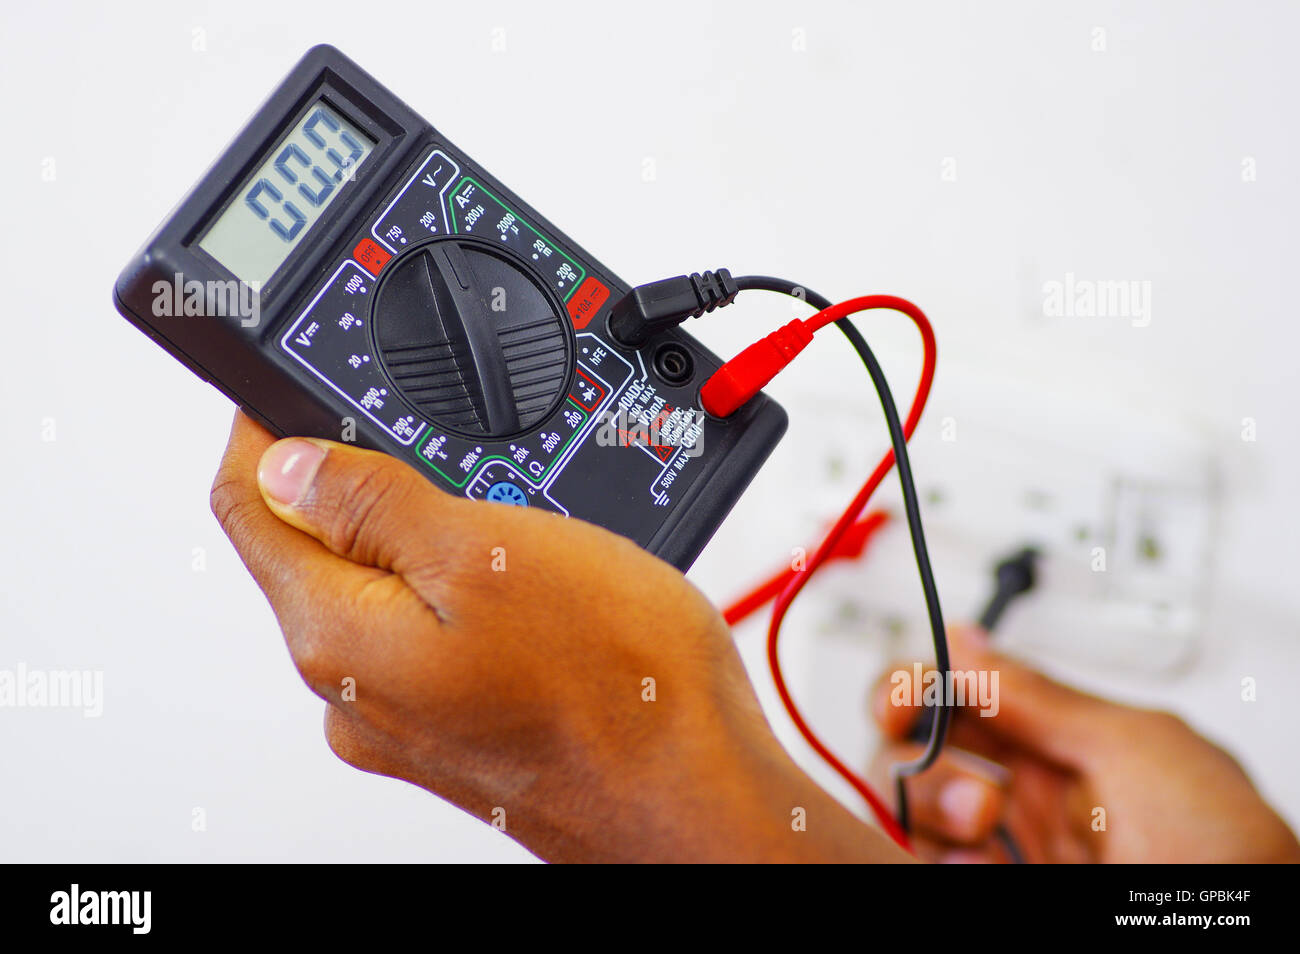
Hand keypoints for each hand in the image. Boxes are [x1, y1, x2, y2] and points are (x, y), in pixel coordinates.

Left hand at [210, 411, 908, 862]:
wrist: (695, 791)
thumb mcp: (486, 553)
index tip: (301, 387)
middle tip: (438, 442)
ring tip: (503, 509)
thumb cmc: (615, 689)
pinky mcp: (458, 726)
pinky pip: (431, 631)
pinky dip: (461, 586)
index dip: (265, 428)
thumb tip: (291, 463)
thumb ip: (372, 504)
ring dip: (423, 533)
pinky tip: (526, 574)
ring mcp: (408, 716)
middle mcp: (357, 690)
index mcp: (341, 637)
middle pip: (314, 549)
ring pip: (383, 589)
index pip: (250, 507)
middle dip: (361, 480)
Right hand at [871, 626, 1299, 862]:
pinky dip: (937, 858)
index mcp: (1058, 739)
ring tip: (983, 827)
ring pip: (912, 808)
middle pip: (915, 747)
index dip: (913, 686)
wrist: (1237, 932)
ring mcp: (1004, 848)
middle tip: (975, 784)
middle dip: (921, 754)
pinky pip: (927, 861)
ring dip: (931, 807)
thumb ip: (1045, 697)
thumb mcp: (1141, 750)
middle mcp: (1022, 790)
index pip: (954, 692)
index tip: (903, 702)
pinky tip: (981, 864)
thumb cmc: (1230, 856)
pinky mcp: (990, 882)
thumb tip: (967, 642)